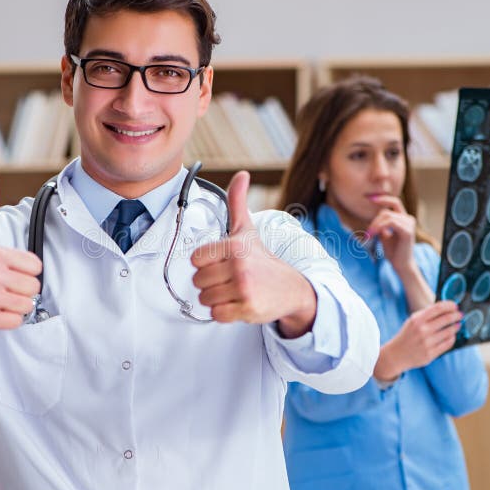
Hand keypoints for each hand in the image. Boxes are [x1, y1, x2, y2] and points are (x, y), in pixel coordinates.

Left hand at [190, 171, 316, 335]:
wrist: (293, 289)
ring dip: (216, 299)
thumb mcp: (248, 231)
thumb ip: (237, 202)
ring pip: (204, 299)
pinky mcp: (247, 309)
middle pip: (198, 281)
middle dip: (210, 283)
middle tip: (228, 280)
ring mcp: (243, 288)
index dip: (205, 264)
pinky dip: (223, 313)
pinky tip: (237, 303)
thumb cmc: (264, 261)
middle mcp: (239, 266)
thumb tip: (241, 174)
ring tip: (233, 292)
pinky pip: (216, 315)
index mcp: (235, 246)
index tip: (220, 263)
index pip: (196, 259)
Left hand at [367, 195, 416, 275]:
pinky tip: (375, 235)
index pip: (394, 202)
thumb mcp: (384, 234)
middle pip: (386, 211)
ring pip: (387, 216)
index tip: (369, 198)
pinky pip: (390, 223)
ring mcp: (409, 224)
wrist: (401, 265)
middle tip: (367, 234)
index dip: (382, 198)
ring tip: (369, 236)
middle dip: (374, 221)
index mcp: (404, 218)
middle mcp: (409, 219)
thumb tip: (375, 218)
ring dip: (375, 225)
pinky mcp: (407, 231)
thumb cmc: (393, 251)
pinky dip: (380, 227)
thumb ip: (381, 225)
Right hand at [373, 300, 461, 380]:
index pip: (438, 308)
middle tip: (460, 315)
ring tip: (457, 325)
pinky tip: (452, 336)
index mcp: (417, 320)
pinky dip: (452, 338)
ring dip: (455, 327)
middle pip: (446, 319)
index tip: (455, 306)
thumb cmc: (407, 335)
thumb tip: (446, 309)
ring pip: (449, 332)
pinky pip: (448, 344)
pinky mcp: (431, 354)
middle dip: (456, 315)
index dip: (449, 305)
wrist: (397, 354)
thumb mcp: (412, 321)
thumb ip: (427, 314)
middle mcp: (422, 330)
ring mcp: (427, 343)